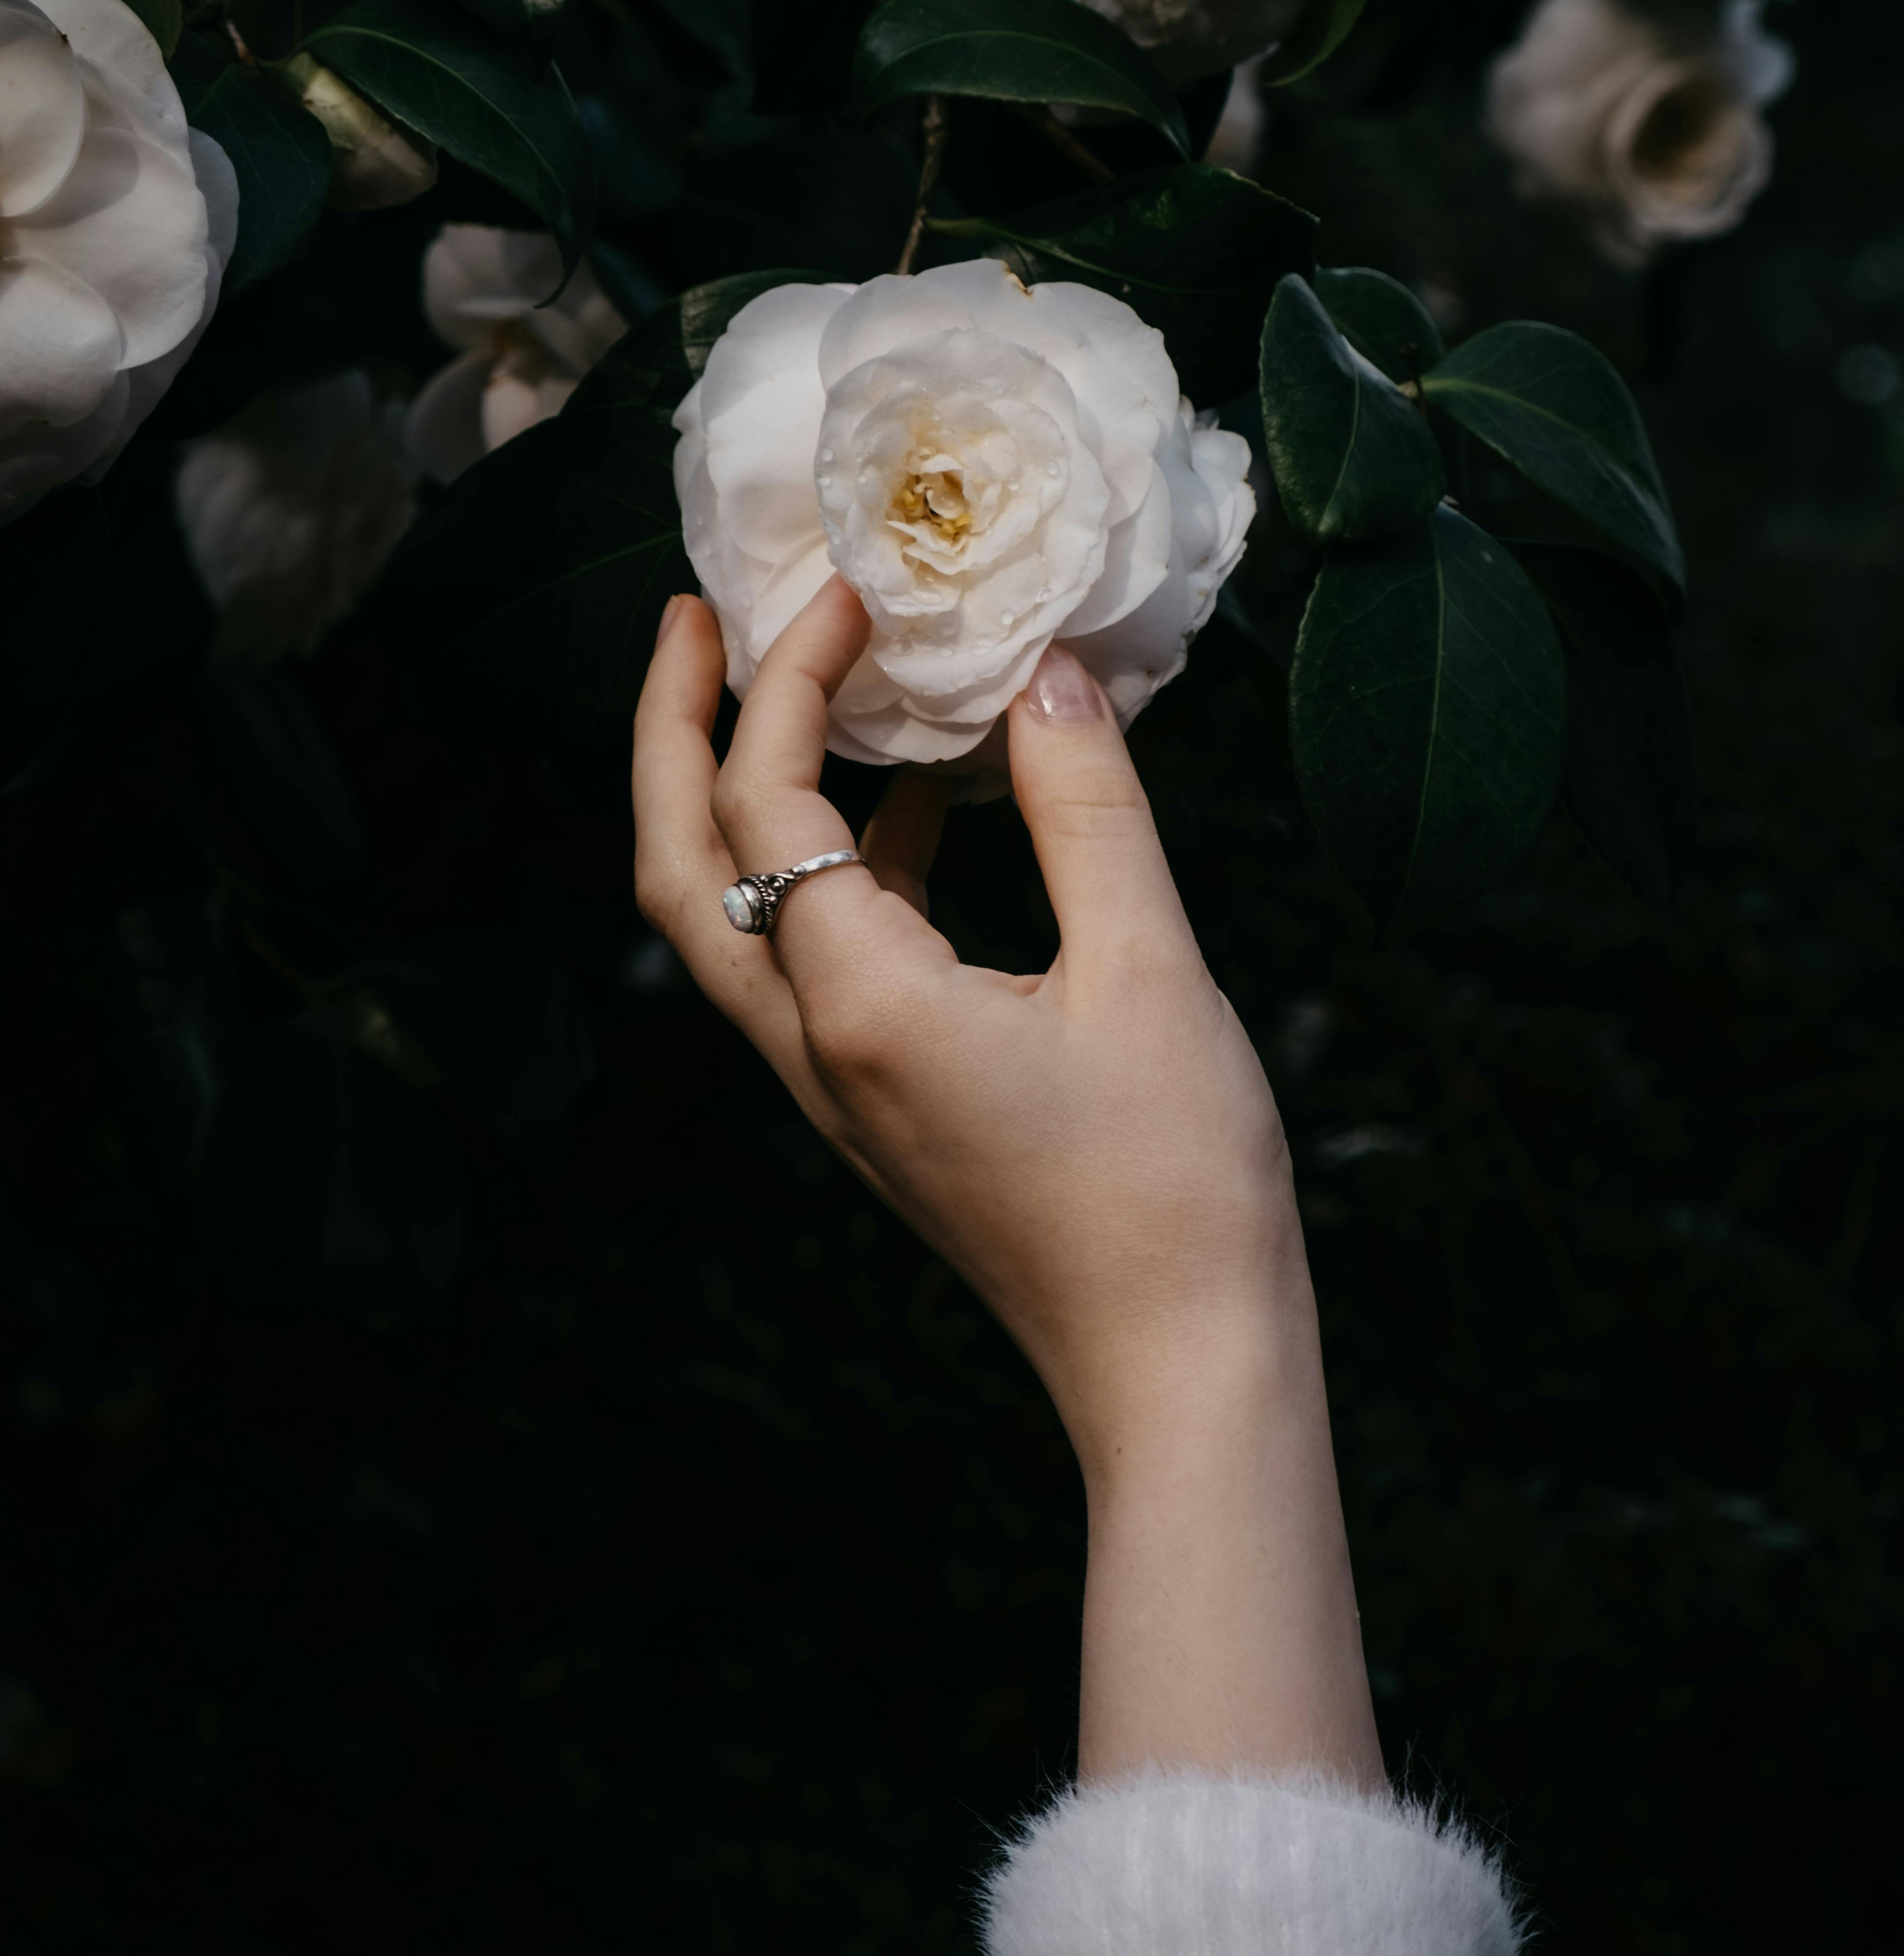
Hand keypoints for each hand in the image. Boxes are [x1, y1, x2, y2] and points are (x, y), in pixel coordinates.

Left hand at [633, 577, 1382, 1785]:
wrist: (1179, 1366)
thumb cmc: (1177, 1185)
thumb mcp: (1148, 970)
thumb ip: (1087, 810)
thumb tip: (1049, 675)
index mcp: (862, 1002)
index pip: (768, 796)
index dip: (796, 675)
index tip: (852, 589)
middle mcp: (815, 1044)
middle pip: (680, 863)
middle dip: (672, 729)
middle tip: (699, 617)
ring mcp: (838, 1082)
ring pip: (731, 914)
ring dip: (742, 792)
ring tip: (809, 686)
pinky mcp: (881, 1100)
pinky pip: (810, 956)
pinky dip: (832, 860)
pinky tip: (922, 808)